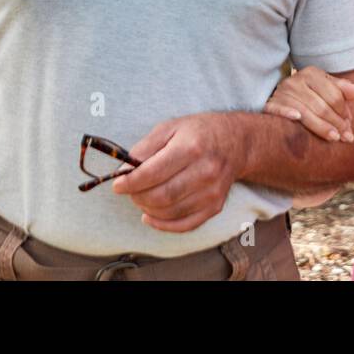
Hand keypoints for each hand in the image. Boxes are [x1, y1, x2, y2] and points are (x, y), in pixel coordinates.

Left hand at [112, 113, 243, 232]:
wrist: (236, 142)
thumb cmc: (199, 132)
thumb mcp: (170, 128)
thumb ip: (144, 148)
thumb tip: (123, 172)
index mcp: (191, 148)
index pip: (153, 173)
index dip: (130, 183)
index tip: (117, 185)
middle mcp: (205, 171)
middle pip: (161, 196)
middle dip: (137, 197)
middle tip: (130, 190)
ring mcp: (212, 192)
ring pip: (169, 212)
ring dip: (148, 209)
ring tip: (142, 197)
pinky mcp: (215, 206)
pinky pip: (184, 225)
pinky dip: (162, 224)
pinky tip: (151, 215)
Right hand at [263, 66, 353, 143]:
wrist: (276, 97)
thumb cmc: (308, 95)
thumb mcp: (325, 88)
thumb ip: (342, 89)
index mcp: (311, 74)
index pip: (334, 95)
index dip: (344, 112)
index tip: (350, 125)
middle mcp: (295, 81)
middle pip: (321, 106)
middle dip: (336, 123)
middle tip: (347, 137)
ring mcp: (281, 92)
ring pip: (305, 112)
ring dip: (321, 127)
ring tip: (334, 138)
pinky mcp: (269, 105)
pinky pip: (277, 109)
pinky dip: (286, 112)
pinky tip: (297, 118)